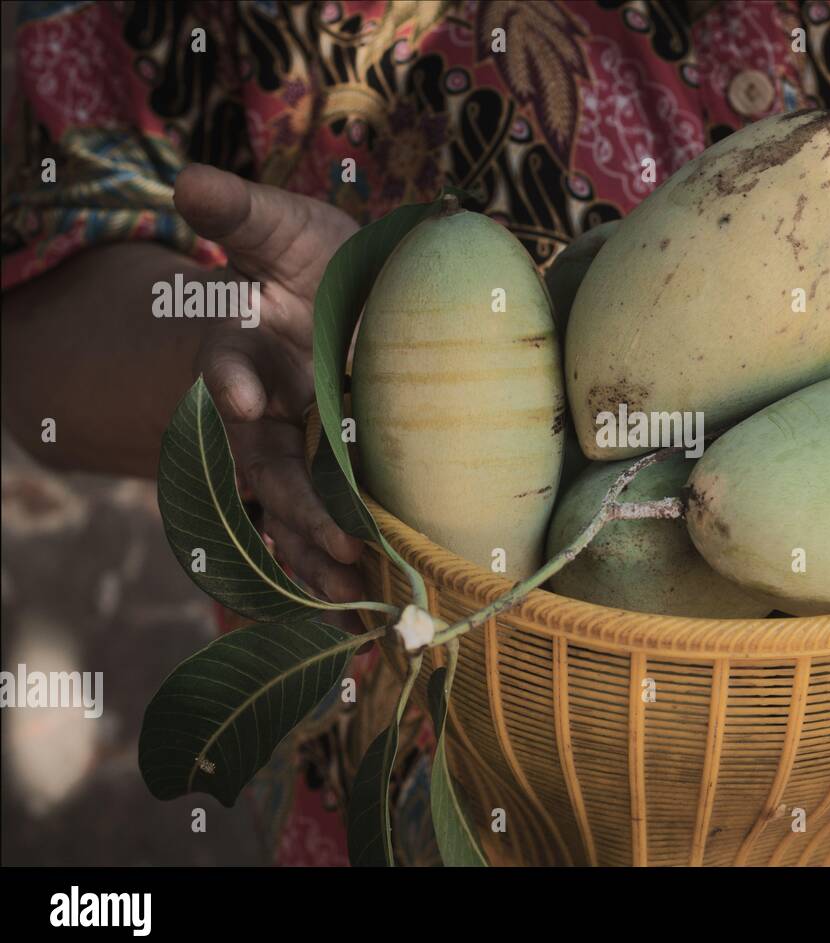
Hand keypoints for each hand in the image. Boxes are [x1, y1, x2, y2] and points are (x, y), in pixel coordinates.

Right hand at [173, 164, 365, 602]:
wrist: (356, 290)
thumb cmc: (317, 259)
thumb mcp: (285, 228)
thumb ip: (241, 214)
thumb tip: (188, 179)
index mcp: (249, 346)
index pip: (229, 364)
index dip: (234, 378)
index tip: (246, 394)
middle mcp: (268, 406)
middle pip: (269, 462)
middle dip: (297, 502)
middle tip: (333, 538)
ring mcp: (299, 443)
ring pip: (297, 506)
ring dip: (319, 548)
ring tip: (349, 591)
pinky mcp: (334, 466)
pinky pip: (326, 520)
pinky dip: (338, 559)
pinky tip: (360, 597)